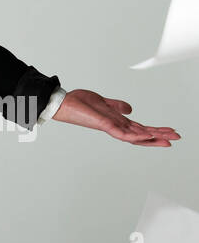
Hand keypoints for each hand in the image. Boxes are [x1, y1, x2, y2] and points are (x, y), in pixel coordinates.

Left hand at [51, 88, 180, 147]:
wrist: (65, 103)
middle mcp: (116, 126)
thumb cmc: (80, 102)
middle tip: (177, 138)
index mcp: (117, 121)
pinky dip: (136, 136)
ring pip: (136, 137)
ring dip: (153, 139)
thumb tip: (130, 109)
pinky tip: (148, 136)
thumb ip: (117, 106)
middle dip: (160, 136)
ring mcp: (111, 128)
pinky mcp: (105, 125)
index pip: (140, 128)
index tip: (169, 131)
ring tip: (169, 140)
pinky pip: (123, 134)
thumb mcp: (104, 102)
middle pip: (142, 134)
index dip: (155, 130)